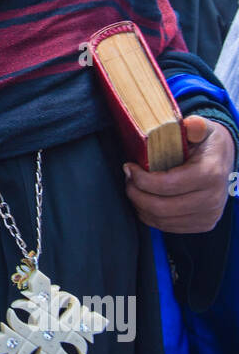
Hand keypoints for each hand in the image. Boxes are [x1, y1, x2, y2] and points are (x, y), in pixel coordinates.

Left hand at [124, 115, 233, 232]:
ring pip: (162, 220)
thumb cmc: (207, 143)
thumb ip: (195, 126)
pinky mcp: (203, 224)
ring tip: (133, 188)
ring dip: (140, 206)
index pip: (167, 185)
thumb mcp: (203, 129)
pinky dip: (151, 216)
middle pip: (161, 207)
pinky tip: (144, 201)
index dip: (141, 179)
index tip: (128, 167)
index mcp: (210, 174)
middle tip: (127, 179)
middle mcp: (212, 199)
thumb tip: (190, 125)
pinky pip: (169, 227)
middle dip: (136, 194)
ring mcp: (209, 215)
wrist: (225, 160)